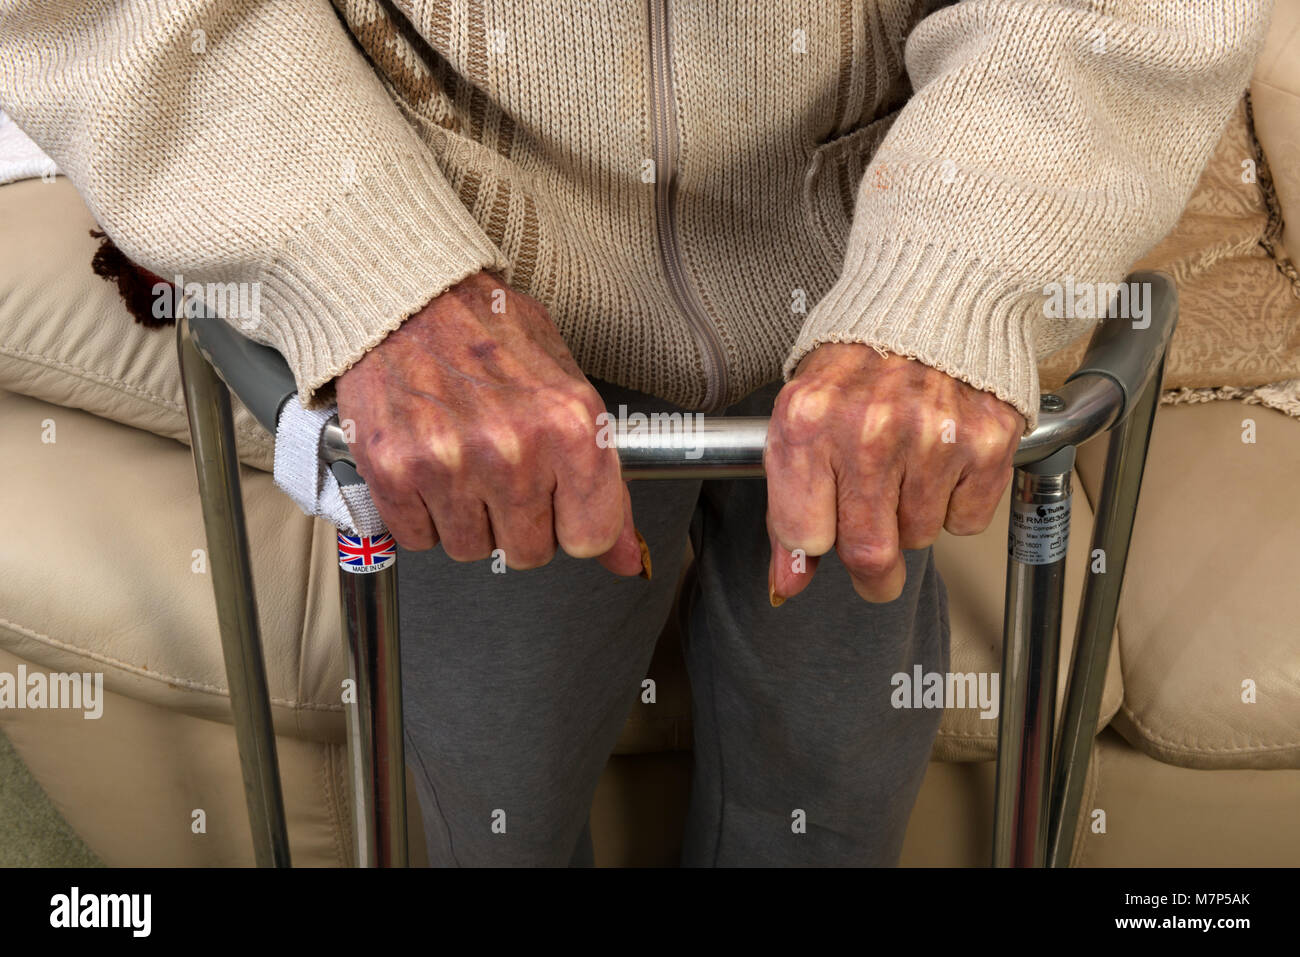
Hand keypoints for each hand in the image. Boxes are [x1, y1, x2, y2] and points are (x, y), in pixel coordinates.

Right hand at [335, 270, 644, 575]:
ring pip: (470, 548)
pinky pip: (417, 537)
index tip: (558, 502)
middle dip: (516, 521)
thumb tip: (627, 556)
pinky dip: (420, 511)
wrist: (410, 296)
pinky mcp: (393, 469)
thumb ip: (603, 478)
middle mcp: (513, 447)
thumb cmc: (490, 336)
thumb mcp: (568, 392)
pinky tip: (427, 464)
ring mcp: (450, 462)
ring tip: (462, 459)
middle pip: (527, 552)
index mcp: (570, 426)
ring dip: (466, 517)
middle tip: (501, 468)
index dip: (572, 523)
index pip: (590, 538)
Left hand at [765, 343, 1023, 603]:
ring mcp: (932, 438)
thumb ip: (789, 505)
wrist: (936, 296)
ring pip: (919, 537)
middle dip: (871, 573)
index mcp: (808, 422)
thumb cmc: (859, 359)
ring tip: (908, 468)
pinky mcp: (986, 443)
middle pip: (869, 553)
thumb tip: (786, 584)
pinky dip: (955, 503)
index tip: (823, 535)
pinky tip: (943, 458)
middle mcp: (869, 431)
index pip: (805, 535)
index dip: (814, 543)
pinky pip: (966, 520)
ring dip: (911, 521)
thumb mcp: (801, 418)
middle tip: (874, 562)